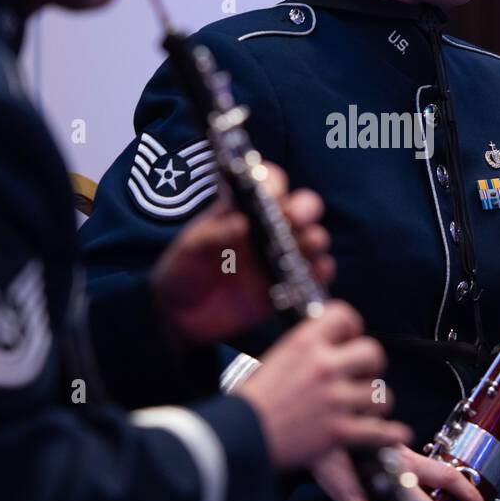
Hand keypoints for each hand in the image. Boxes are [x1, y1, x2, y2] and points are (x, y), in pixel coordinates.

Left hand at [150, 163, 334, 343]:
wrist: (178, 318)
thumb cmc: (181, 272)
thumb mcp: (189, 249)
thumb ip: (213, 235)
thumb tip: (242, 223)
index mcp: (243, 210)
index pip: (267, 184)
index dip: (274, 182)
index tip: (273, 192)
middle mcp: (267, 229)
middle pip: (301, 208)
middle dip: (305, 208)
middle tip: (295, 218)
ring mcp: (279, 258)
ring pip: (312, 239)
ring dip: (315, 239)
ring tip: (308, 245)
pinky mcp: (286, 288)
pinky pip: (313, 276)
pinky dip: (320, 272)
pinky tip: (316, 272)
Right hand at [234, 301, 407, 469]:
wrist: (238, 437)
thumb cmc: (251, 402)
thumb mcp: (276, 358)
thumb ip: (307, 348)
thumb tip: (332, 345)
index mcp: (304, 343)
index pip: (345, 315)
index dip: (351, 327)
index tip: (350, 339)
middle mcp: (323, 366)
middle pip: (374, 352)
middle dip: (371, 365)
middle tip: (362, 376)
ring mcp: (333, 399)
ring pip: (381, 393)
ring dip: (376, 402)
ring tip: (365, 407)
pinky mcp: (338, 432)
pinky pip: (380, 430)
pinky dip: (390, 433)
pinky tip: (394, 431)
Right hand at [311, 444, 487, 500]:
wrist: (316, 427)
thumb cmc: (348, 433)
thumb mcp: (379, 437)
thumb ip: (397, 450)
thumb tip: (412, 460)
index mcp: (404, 457)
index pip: (445, 472)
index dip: (466, 489)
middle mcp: (396, 470)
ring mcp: (377, 486)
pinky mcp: (354, 498)